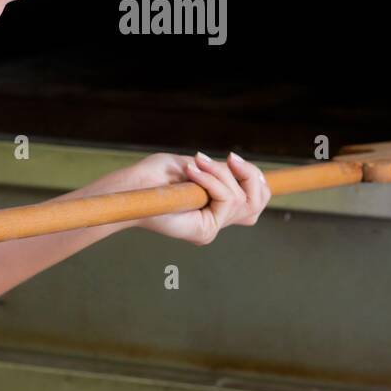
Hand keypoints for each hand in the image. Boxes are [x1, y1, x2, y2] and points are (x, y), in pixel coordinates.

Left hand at [100, 151, 271, 245]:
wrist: (133, 188)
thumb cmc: (155, 176)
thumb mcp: (193, 165)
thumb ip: (217, 170)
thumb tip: (236, 168)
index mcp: (215, 205)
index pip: (254, 200)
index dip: (256, 180)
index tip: (235, 159)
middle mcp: (216, 219)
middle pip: (257, 202)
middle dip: (250, 175)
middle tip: (229, 158)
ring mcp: (211, 228)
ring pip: (240, 199)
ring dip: (220, 175)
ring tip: (196, 164)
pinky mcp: (205, 232)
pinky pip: (225, 202)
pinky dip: (212, 181)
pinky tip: (192, 172)